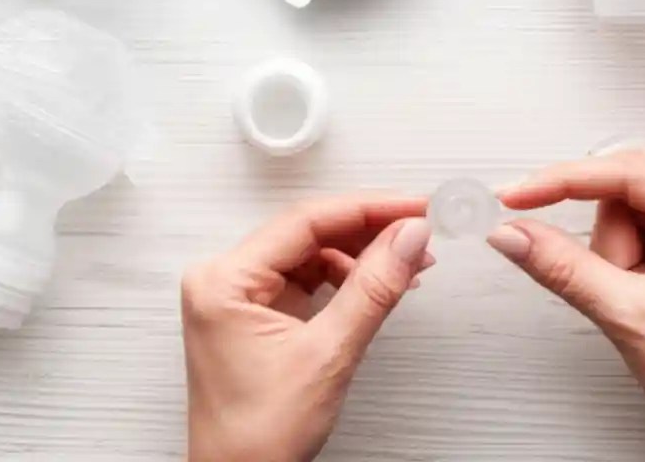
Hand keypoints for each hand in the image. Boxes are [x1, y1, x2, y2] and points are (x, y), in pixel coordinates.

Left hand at [181, 195, 433, 461]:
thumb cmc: (257, 436)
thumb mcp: (328, 354)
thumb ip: (373, 288)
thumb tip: (407, 237)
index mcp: (224, 280)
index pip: (306, 221)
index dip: (368, 209)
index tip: (415, 207)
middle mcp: (224, 280)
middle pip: (310, 232)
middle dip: (370, 231)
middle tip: (421, 229)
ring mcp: (240, 297)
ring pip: (313, 253)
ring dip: (363, 255)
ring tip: (409, 262)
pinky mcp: (258, 315)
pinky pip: (309, 279)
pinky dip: (348, 278)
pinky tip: (381, 282)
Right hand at [492, 149, 644, 461]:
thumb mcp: (628, 315)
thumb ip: (563, 265)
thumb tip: (514, 232)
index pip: (632, 172)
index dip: (566, 180)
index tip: (518, 193)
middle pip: (629, 183)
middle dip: (607, 236)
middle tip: (606, 277)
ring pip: (628, 206)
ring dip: (615, 251)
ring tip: (636, 295)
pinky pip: (638, 225)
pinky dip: (623, 256)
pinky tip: (639, 287)